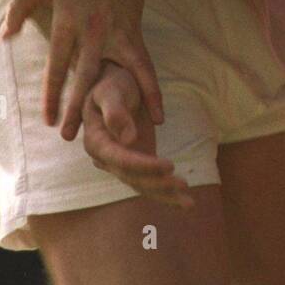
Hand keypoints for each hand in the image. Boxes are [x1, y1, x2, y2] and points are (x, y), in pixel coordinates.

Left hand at [1, 0, 163, 138]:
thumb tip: (6, 39)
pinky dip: (151, 92)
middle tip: (69, 136)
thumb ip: (20, 10)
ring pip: (110, 75)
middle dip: (75, 108)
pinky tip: (157, 116)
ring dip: (109, 106)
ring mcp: (113, 32)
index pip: (55, 65)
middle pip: (81, 76)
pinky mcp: (133, 33)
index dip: (51, 94)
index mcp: (65, 21)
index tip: (48, 119)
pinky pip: (144, 67)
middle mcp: (88, 30)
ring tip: (110, 135)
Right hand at [82, 62, 191, 209]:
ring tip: (189, 202)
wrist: (114, 83)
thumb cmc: (111, 82)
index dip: (142, 165)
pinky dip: (165, 192)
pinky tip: (185, 201)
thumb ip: (116, 112)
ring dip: (164, 194)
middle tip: (183, 184)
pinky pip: (148, 181)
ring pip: (141, 184)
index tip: (168, 165)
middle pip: (131, 176)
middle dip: (157, 182)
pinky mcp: (135, 161)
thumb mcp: (112, 90)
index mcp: (95, 139)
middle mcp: (105, 156)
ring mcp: (121, 161)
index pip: (119, 158)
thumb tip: (127, 139)